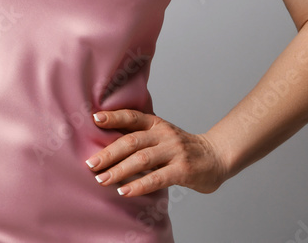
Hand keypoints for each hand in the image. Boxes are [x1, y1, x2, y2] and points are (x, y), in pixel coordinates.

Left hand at [84, 109, 228, 196]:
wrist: (216, 157)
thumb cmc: (181, 148)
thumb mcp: (162, 136)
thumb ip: (141, 137)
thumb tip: (107, 144)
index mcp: (156, 124)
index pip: (132, 116)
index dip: (113, 117)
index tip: (94, 118)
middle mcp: (164, 135)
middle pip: (131, 141)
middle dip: (108, 153)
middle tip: (91, 164)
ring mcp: (174, 152)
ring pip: (141, 160)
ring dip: (119, 170)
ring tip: (102, 180)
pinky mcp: (183, 170)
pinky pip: (157, 178)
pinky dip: (139, 185)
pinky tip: (125, 191)